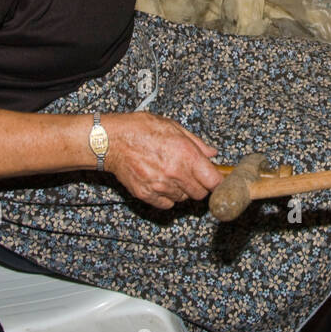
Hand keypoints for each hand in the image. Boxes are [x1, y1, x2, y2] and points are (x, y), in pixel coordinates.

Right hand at [103, 112, 222, 209]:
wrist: (112, 140)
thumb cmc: (141, 129)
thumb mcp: (174, 127)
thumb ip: (197, 143)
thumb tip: (212, 154)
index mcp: (186, 154)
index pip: (214, 181)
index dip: (218, 183)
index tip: (217, 181)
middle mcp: (175, 173)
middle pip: (200, 194)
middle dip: (200, 185)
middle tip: (192, 175)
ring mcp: (160, 186)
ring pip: (183, 198)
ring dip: (182, 190)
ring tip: (171, 174)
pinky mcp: (146, 194)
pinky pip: (167, 204)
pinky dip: (167, 197)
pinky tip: (161, 183)